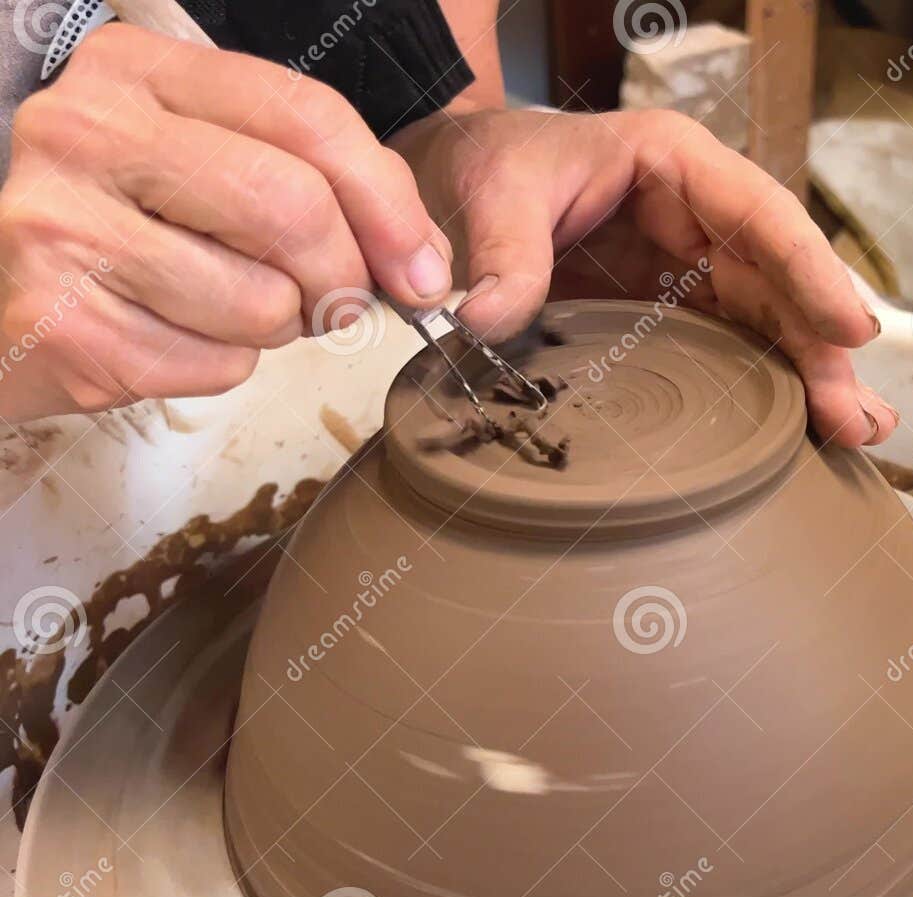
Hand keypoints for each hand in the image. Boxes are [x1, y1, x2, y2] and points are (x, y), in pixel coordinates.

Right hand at [0, 24, 453, 421]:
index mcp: (135, 69)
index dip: (388, 201)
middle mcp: (86, 130)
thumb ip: (324, 185)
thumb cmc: (130, 232)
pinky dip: (221, 365)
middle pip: (293, 207)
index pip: (307, 115)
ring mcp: (62, 223)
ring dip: (277, 326)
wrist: (1, 302)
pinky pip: (217, 362)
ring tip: (221, 306)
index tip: (421, 266)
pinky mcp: (63, 319)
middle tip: (332, 301)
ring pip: (262, 300)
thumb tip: (425, 265)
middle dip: (341, 274)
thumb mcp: (215, 168)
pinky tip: (170, 336)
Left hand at [393, 108, 897, 446]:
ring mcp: (696, 264)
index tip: (850, 330)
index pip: (762, 217)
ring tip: (854, 433)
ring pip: (772, 319)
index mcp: (677, 164)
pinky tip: (807, 429)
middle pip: (781, 282)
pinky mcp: (678, 308)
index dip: (811, 273)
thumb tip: (488, 320)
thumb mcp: (492, 190)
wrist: (462, 179)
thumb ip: (502, 250)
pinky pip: (736, 345)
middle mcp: (704, 214)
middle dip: (822, 349)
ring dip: (813, 376)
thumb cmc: (491, 164)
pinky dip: (772, 386)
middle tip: (853, 418)